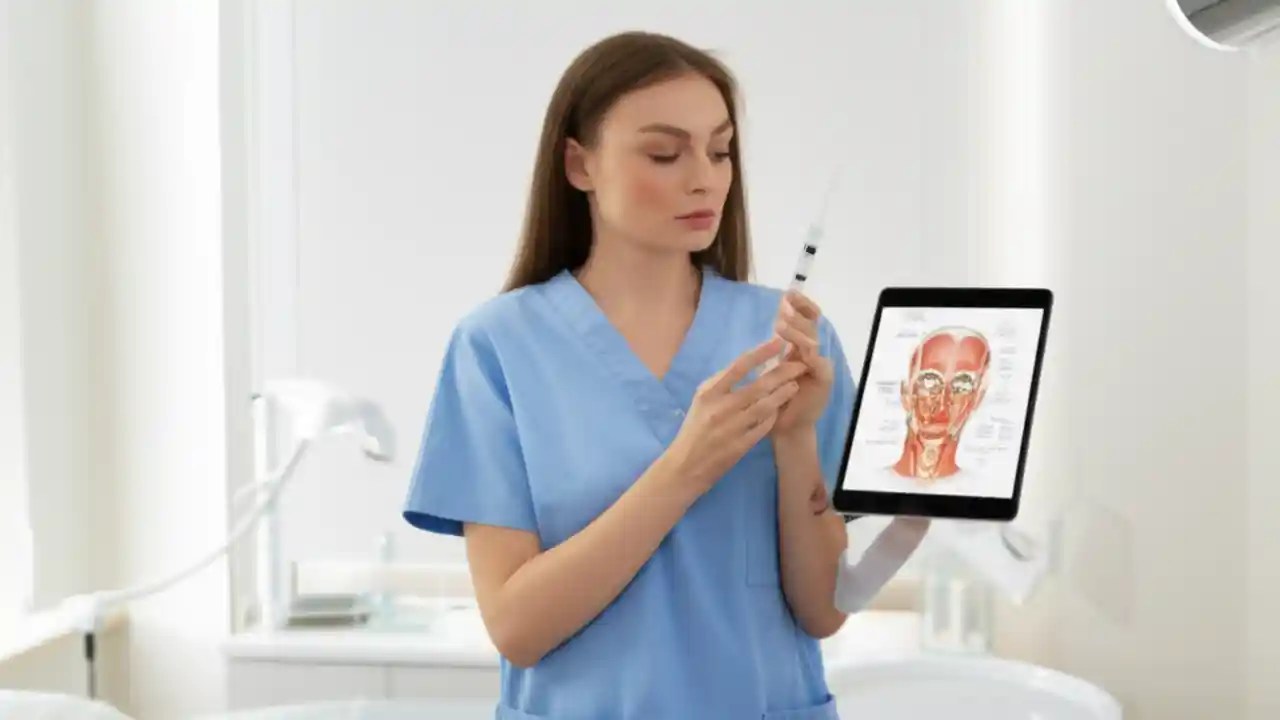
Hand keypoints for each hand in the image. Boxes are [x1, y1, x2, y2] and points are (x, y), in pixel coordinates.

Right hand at [665, 337, 808, 494]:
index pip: (739, 366)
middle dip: (782, 372)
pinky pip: (763, 427)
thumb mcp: (701, 401)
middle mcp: (720, 408)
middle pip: (758, 385)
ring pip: (765, 406)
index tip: (778, 342)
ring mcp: (731, 428)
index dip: (761, 353)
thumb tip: (746, 363)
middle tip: (799, 364)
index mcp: (708, 393)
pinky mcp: (740, 446)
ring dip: (783, 394)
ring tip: (795, 385)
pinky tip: (782, 408)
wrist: (685, 466)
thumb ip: (721, 383)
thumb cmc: (694, 429)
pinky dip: (774, 416)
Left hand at [770, 290, 833, 437]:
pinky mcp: (824, 379)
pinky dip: (809, 353)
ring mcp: (819, 364)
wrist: (787, 428)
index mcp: (799, 346)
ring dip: (798, 330)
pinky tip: (801, 348)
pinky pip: (818, 362)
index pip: (805, 318)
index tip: (787, 294)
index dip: (800, 305)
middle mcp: (811, 352)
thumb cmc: (776, 399)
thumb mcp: (770, 370)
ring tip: (782, 322)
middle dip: (798, 312)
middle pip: (811, 324)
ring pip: (812, 340)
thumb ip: (771, 351)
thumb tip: (768, 325)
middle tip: (785, 304)